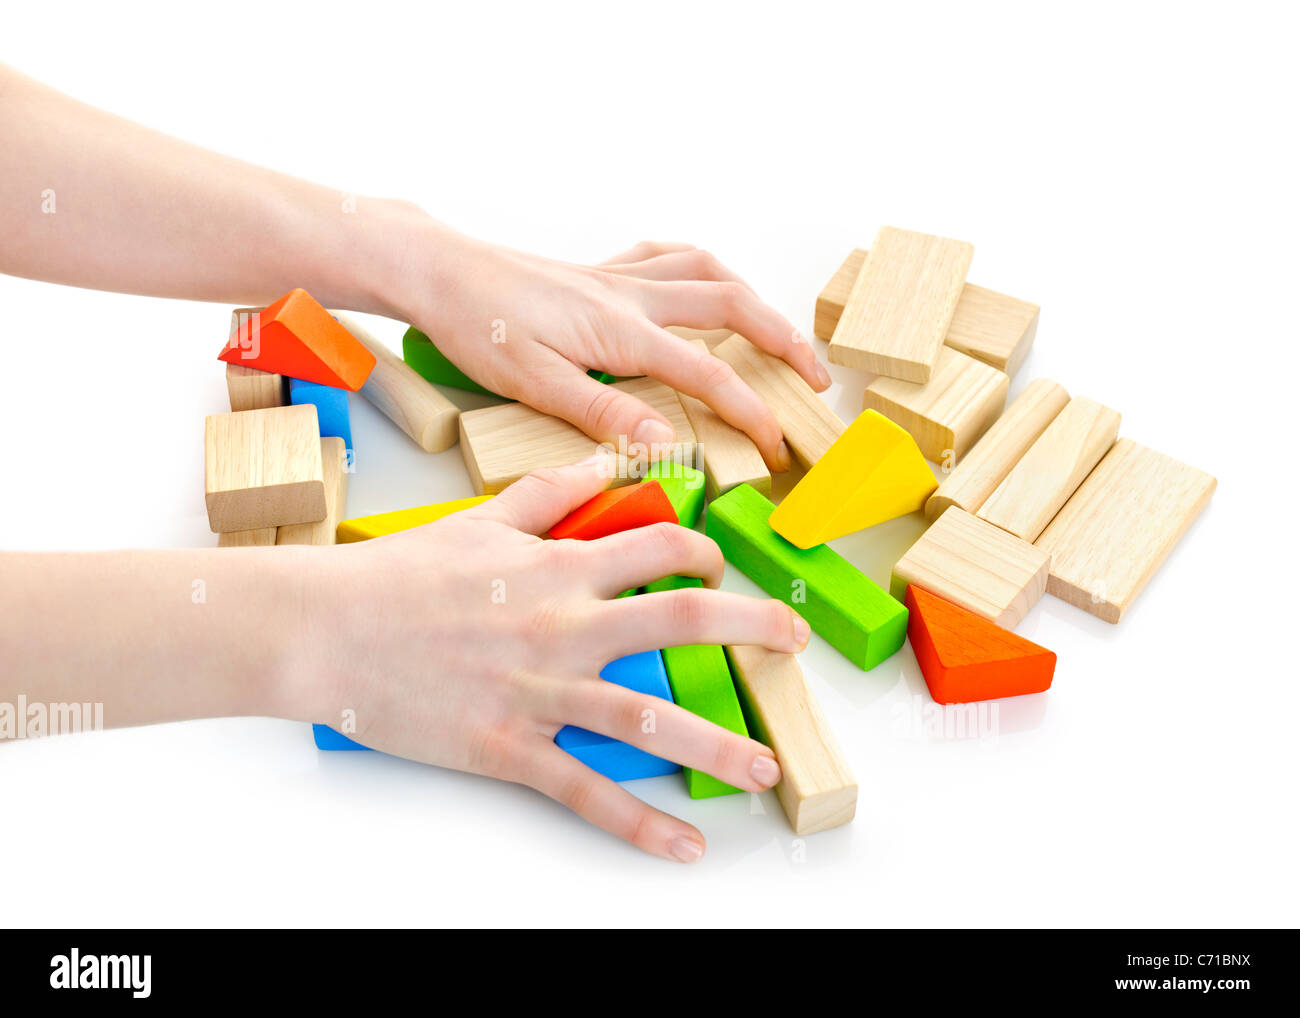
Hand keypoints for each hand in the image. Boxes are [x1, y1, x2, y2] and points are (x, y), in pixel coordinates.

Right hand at [297, 456, 810, 861]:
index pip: (657, 549)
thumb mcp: (479, 519)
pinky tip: (683, 845)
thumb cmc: (398, 575)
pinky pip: (585, 791)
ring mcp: (539, 692)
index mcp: (557, 569)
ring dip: (715, 744)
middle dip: (748, 629)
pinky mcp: (509, 748)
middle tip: (794, 643)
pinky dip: (638, 823)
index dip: (701, 553)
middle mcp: (562, 627)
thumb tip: (600, 457)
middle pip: (677, 621)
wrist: (326, 630)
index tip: (719, 568)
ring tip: (765, 766)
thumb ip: (549, 492)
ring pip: (646, 719)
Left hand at [395, 222, 831, 470]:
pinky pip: (669, 255)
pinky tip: (704, 282)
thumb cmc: (479, 326)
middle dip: (785, 343)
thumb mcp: (536, 384)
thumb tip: (667, 446)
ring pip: (709, 271)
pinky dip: (701, 266)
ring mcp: (619, 276)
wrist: (442, 272)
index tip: (778, 443)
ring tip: (778, 331)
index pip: (709, 373)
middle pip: (733, 306)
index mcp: (622, 331)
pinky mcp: (601, 269)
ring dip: (754, 298)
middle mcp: (632, 296)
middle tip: (814, 380)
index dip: (752, 410)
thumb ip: (606, 416)